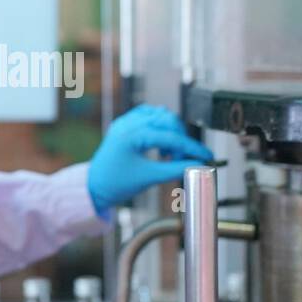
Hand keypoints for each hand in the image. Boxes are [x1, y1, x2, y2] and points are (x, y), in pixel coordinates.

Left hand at [87, 105, 214, 215]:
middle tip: (182, 159)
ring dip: (171, 131)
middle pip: (168, 120)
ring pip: (159, 114)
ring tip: (168, 153)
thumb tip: (198, 165)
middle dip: (180, 138)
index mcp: (132, 135)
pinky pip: (149, 115)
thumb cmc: (116, 184)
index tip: (206, 155)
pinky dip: (160, 126)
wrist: (94, 187)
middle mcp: (128, 123)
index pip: (171, 136)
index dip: (191, 147)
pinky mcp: (125, 124)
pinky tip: (160, 143)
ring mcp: (126, 121)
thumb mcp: (150, 177)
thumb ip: (176, 169)